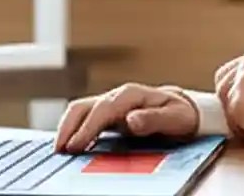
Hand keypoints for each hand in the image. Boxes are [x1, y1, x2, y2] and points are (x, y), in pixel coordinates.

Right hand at [54, 83, 198, 153]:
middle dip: (68, 127)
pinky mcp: (107, 114)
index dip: (88, 127)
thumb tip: (131, 120)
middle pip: (84, 106)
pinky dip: (72, 129)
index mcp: (132, 95)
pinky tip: (68, 144)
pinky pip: (84, 117)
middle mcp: (117, 96)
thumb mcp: (176, 118)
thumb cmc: (181, 114)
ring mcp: (110, 103)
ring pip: (80, 110)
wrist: (185, 109)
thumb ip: (154, 119)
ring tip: (58, 149)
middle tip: (59, 150)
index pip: (103, 109)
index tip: (76, 145)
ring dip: (66, 127)